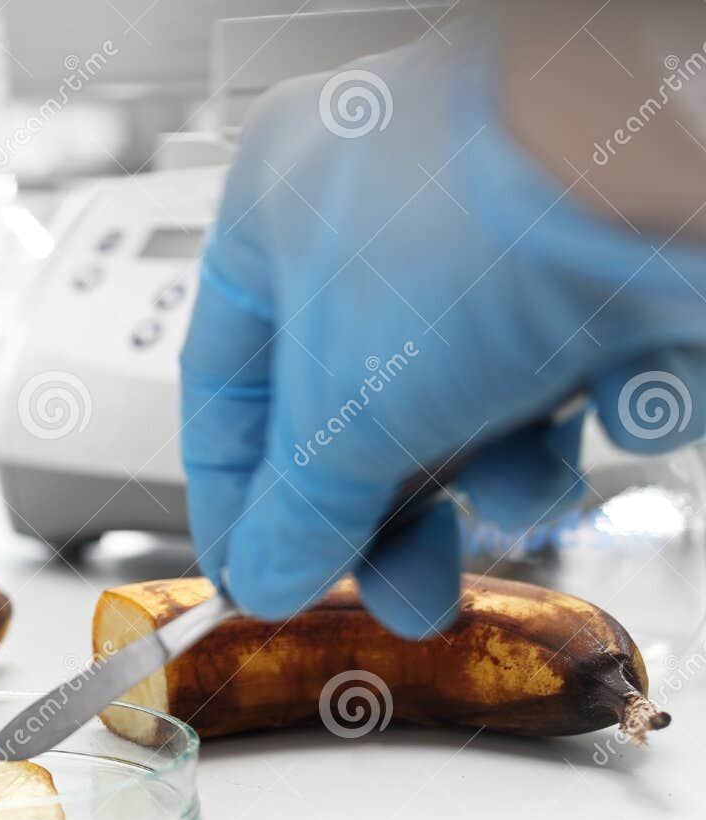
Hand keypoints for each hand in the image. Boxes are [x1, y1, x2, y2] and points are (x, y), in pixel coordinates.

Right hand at [180, 25, 705, 637]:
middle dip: (391, 519)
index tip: (256, 578)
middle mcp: (378, 219)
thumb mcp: (345, 413)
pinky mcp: (602, 259)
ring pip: (472, 399)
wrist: (668, 157)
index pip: (226, 385)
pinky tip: (627, 397)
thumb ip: (298, 514)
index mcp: (274, 214)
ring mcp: (493, 236)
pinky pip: (579, 365)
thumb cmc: (473, 231)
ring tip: (527, 501)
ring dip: (503, 473)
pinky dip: (604, 403)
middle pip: (357, 410)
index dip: (237, 500)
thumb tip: (266, 577)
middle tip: (404, 595)